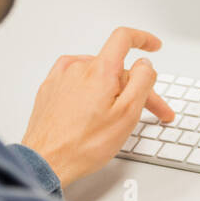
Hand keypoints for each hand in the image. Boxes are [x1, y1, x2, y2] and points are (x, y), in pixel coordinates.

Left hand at [21, 27, 173, 185]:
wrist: (46, 162)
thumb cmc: (84, 145)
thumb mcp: (128, 114)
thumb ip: (142, 81)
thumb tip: (145, 64)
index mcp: (100, 70)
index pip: (124, 38)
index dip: (143, 39)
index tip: (153, 46)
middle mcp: (78, 68)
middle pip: (115, 68)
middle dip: (135, 87)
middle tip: (151, 111)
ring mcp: (61, 78)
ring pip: (97, 76)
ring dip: (111, 90)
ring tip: (116, 117)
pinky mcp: (50, 89)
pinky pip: (77, 80)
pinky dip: (90, 90)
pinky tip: (93, 106)